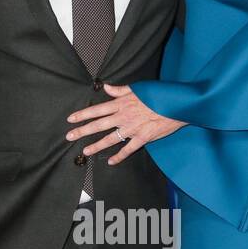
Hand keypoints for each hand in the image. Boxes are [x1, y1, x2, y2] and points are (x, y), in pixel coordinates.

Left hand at [65, 84, 185, 165]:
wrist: (177, 105)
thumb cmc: (159, 94)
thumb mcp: (138, 88)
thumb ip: (120, 89)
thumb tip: (106, 86)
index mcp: (122, 103)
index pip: (97, 109)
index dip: (83, 114)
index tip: (71, 119)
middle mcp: (124, 116)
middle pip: (99, 125)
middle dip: (82, 131)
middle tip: (69, 137)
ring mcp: (133, 128)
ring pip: (110, 138)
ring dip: (96, 145)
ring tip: (85, 151)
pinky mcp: (143, 138)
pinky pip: (128, 149)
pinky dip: (119, 156)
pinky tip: (111, 162)